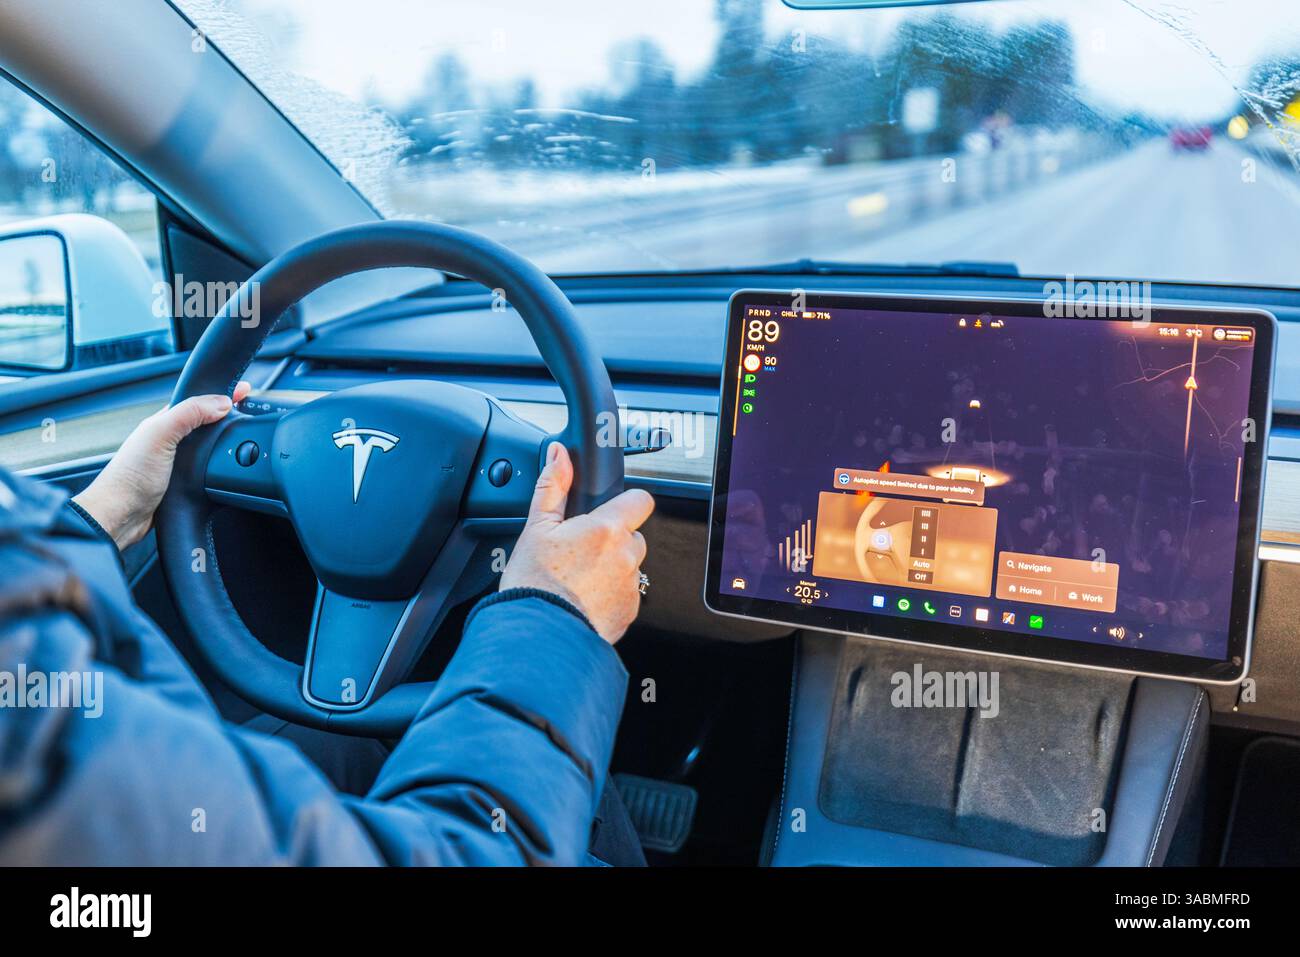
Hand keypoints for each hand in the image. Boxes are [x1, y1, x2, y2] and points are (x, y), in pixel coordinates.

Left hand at [73, 382, 251, 549]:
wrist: (121, 516)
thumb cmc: (129, 477)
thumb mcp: (159, 435)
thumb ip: (189, 414)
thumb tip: (221, 402)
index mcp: (165, 422)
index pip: (199, 400)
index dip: (222, 393)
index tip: (245, 391)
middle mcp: (173, 439)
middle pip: (208, 421)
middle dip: (229, 414)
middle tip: (252, 410)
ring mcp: (180, 461)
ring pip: (211, 445)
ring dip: (228, 441)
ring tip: (247, 434)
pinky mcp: (185, 482)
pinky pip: (210, 467)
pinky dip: (224, 465)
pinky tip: (231, 467)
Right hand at [500, 442, 653, 643]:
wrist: (539, 634)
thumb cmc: (534, 582)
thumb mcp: (536, 527)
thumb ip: (552, 487)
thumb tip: (558, 455)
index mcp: (607, 529)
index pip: (641, 500)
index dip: (626, 503)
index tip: (609, 512)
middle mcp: (627, 556)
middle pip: (634, 536)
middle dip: (614, 540)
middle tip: (581, 551)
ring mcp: (631, 586)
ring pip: (630, 567)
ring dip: (613, 568)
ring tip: (580, 579)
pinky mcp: (629, 613)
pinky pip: (626, 595)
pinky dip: (611, 595)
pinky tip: (585, 598)